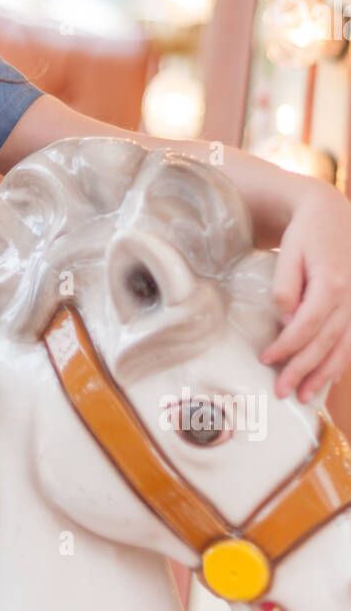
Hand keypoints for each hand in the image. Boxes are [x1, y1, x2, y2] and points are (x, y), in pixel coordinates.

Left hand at [259, 180, 350, 401]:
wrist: (333, 215)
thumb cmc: (306, 233)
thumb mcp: (291, 252)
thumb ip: (286, 287)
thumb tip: (286, 319)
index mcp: (332, 284)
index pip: (307, 326)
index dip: (287, 346)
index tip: (266, 360)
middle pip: (326, 343)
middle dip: (303, 370)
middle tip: (282, 392)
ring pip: (344, 348)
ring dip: (324, 375)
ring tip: (305, 396)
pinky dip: (341, 363)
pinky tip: (329, 380)